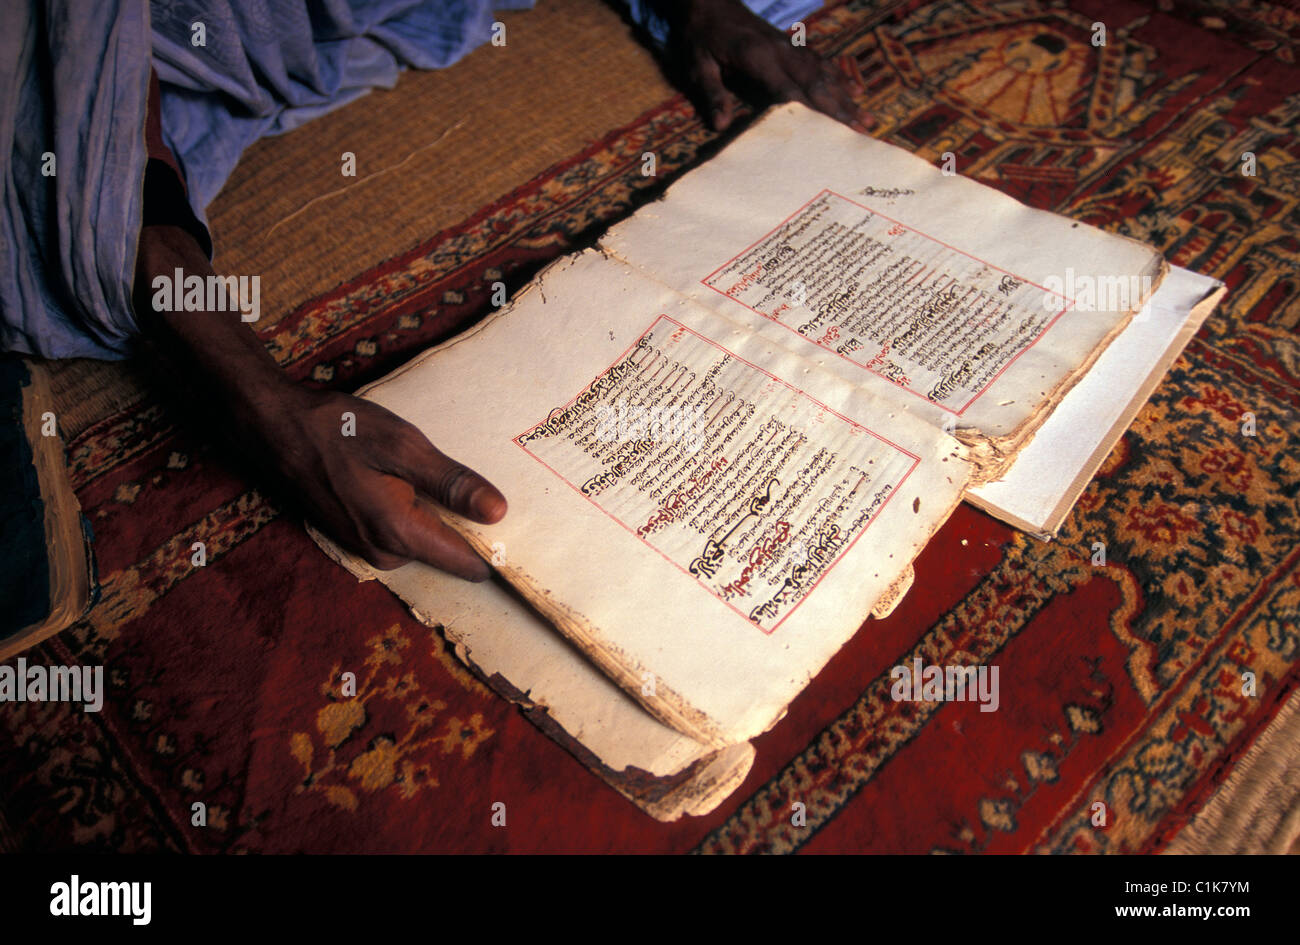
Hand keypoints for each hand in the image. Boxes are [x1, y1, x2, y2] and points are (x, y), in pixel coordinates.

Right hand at [251, 386, 506, 579]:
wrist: (273, 428)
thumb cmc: (337, 431)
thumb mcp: (402, 446)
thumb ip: (450, 482)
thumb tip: (498, 513)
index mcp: (399, 532)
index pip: (466, 563)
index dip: (499, 555)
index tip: (534, 547)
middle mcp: (383, 551)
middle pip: (447, 555)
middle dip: (474, 535)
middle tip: (508, 505)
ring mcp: (366, 546)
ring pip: (425, 544)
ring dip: (446, 523)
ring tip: (474, 494)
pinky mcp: (356, 535)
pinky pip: (404, 535)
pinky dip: (421, 517)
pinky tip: (428, 489)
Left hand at [665, 0, 871, 132]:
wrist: (709, 3)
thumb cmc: (701, 38)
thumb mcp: (698, 67)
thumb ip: (712, 94)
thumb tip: (720, 126)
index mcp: (757, 57)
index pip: (788, 88)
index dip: (809, 110)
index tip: (829, 132)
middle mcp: (780, 50)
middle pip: (816, 82)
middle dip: (840, 108)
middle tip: (861, 131)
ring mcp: (789, 46)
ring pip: (824, 72)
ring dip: (846, 96)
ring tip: (865, 119)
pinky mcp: (792, 44)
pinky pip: (821, 61)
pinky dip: (840, 77)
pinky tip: (855, 90)